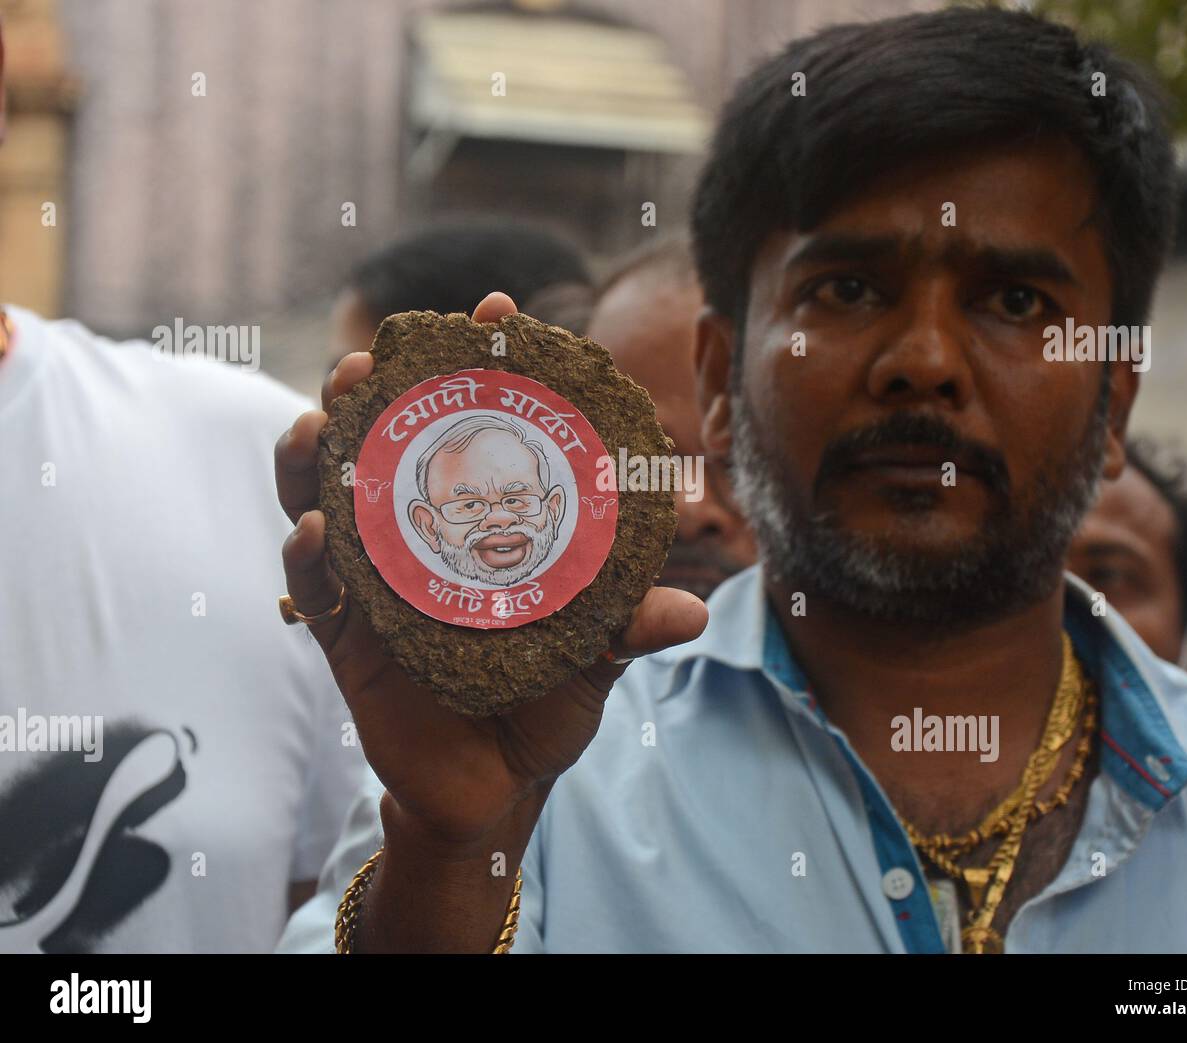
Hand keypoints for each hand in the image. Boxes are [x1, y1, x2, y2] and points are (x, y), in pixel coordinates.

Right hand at [274, 292, 707, 860]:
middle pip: (386, 450)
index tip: (498, 310)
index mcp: (483, 526)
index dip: (482, 368)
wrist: (498, 787)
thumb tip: (691, 611)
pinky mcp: (348, 640)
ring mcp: (379, 584)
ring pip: (331, 504)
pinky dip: (310, 558)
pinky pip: (318, 591)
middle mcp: (423, 541)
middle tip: (367, 360)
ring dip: (317, 458)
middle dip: (371, 398)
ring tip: (319, 421)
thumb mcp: (594, 658)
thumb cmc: (547, 703)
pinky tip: (313, 529)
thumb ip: (626, 629)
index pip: (479, 430)